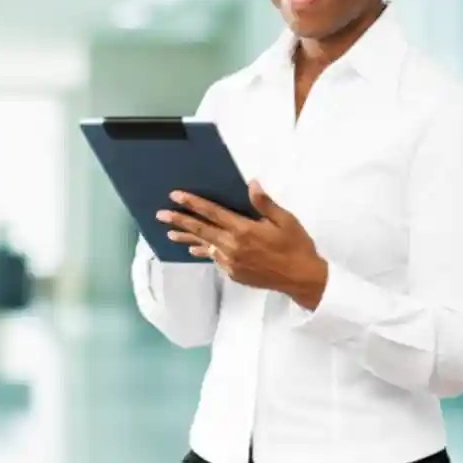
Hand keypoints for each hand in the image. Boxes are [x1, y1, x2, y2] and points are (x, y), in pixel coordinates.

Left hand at [155, 180, 328, 309]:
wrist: (302, 279)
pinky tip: (195, 249)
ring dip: (187, 238)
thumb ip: (265, 203)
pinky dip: (204, 252)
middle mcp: (233, 246)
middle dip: (179, 221)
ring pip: (205, 246)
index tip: (176, 195)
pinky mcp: (233, 274)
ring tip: (170, 234)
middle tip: (161, 214)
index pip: (212, 213)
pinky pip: (215, 259)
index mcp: (244, 230)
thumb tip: (251, 184)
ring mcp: (231, 262)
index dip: (193, 203)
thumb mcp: (286, 220)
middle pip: (201, 230)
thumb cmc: (296, 246)